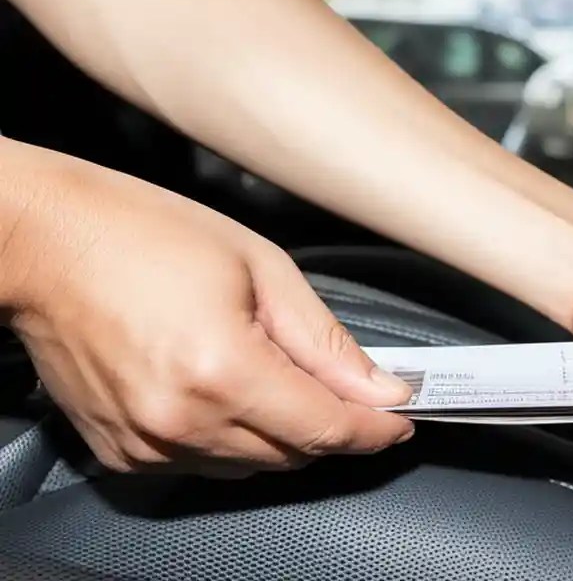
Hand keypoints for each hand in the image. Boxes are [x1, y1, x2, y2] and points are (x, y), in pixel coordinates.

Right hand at [0, 144, 414, 477]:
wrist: (41, 243)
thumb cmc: (142, 235)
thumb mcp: (260, 267)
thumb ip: (326, 340)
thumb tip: (380, 385)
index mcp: (223, 370)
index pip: (328, 429)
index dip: (375, 428)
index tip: (402, 418)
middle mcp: (182, 421)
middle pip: (295, 454)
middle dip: (334, 426)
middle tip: (350, 388)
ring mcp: (146, 444)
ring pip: (252, 466)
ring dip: (285, 433)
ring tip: (277, 372)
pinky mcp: (121, 451)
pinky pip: (203, 464)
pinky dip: (233, 437)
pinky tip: (230, 389)